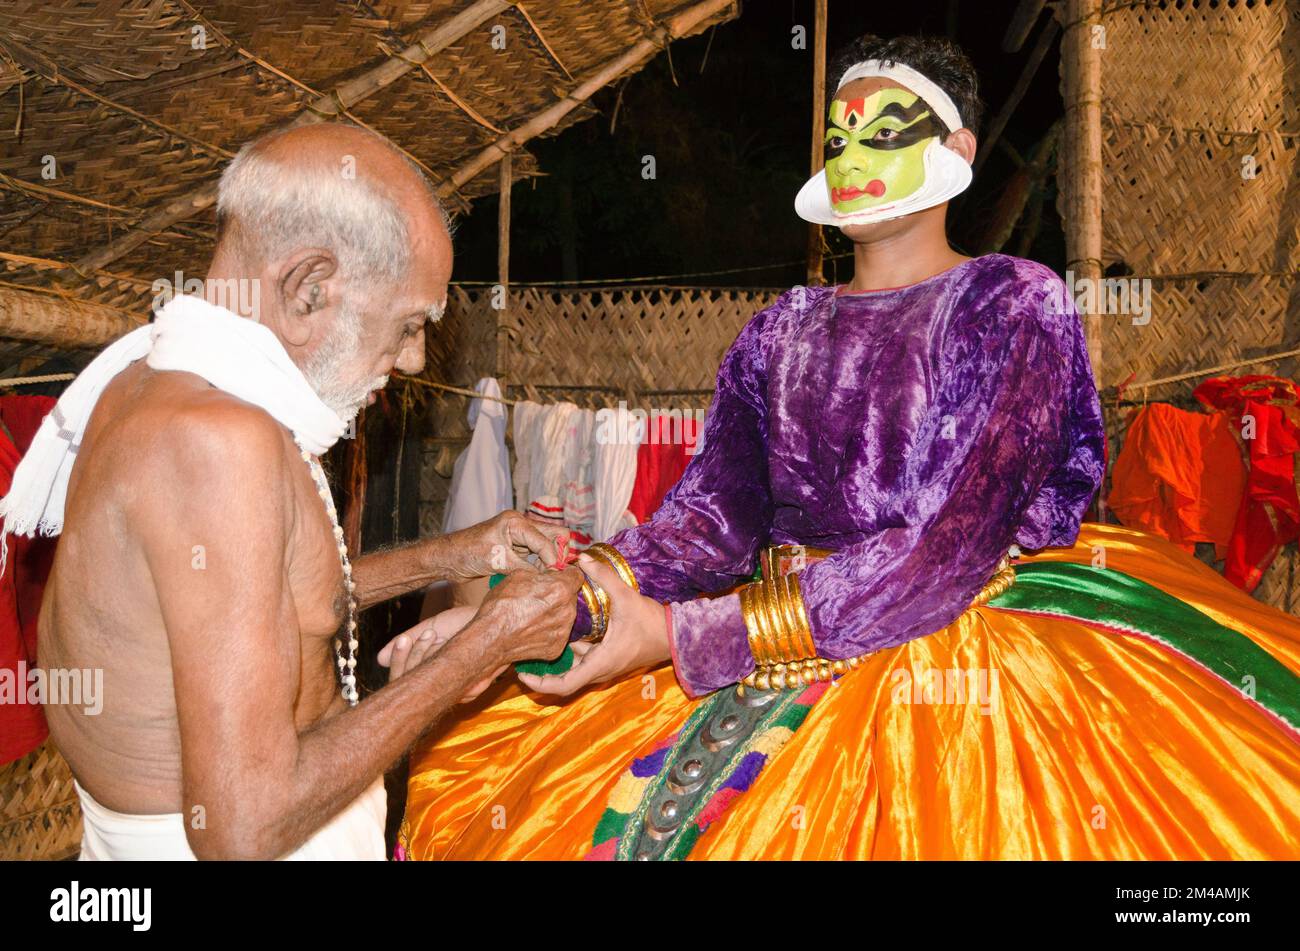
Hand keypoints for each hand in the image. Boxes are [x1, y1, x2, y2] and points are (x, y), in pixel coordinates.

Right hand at [378, 606, 506, 701]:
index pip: (405, 682)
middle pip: (416, 690)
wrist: (497, 615)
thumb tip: (379, 660)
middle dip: (413, 661)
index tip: (403, 640)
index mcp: (429, 673)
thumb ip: (407, 643)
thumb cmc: (466, 622)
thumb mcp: (433, 629)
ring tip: (431, 634)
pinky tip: (447, 644)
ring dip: (428, 658)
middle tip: (419, 635)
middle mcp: (443, 686)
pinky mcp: (478, 684)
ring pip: (433, 687)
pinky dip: (449, 664)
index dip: (401, 664)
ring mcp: (460, 687)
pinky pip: (458, 685)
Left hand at [441, 511, 571, 581]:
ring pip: (547, 544)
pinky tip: (536, 577)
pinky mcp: (516, 548)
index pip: (545, 539)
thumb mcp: (498, 561)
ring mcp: (519, 536)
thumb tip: (546, 578)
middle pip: (554, 534)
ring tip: (545, 578)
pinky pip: (537, 554)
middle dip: (558, 554)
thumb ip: (525, 568)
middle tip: (555, 574)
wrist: (449, 558)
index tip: (555, 577)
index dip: (552, 559)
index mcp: (516, 522)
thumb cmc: (467, 553)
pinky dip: (540, 564)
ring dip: (549, 560)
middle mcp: (520, 525)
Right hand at [467, 566, 583, 668]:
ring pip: (566, 616)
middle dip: (559, 595)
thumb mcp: (519, 576)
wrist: (490, 637)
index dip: (567, 574)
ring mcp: (564, 631)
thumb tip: (550, 575)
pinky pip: (558, 633)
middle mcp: (567, 611)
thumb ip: (542, 574)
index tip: (560, 577)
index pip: (577, 576)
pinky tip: (533, 629)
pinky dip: (549, 631)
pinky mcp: (557, 647)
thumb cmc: (501, 605)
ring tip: (534, 615)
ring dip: (555, 613)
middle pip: (571, 597)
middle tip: (541, 597)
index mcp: (561, 589)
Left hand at [517, 555, 670, 696]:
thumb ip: (603, 576)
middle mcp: (600, 670)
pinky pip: (586, 659)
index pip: (564, 685)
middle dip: (544, 669)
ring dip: (560, 655)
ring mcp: (606, 667)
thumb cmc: (651, 622)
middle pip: (565, 678)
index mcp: (599, 663)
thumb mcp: (625, 597)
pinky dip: (574, 648)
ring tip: (541, 637)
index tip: (522, 674)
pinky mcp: (611, 659)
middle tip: (523, 654)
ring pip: (576, 666)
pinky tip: (567, 628)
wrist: (676, 636)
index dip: (540, 683)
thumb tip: (582, 558)